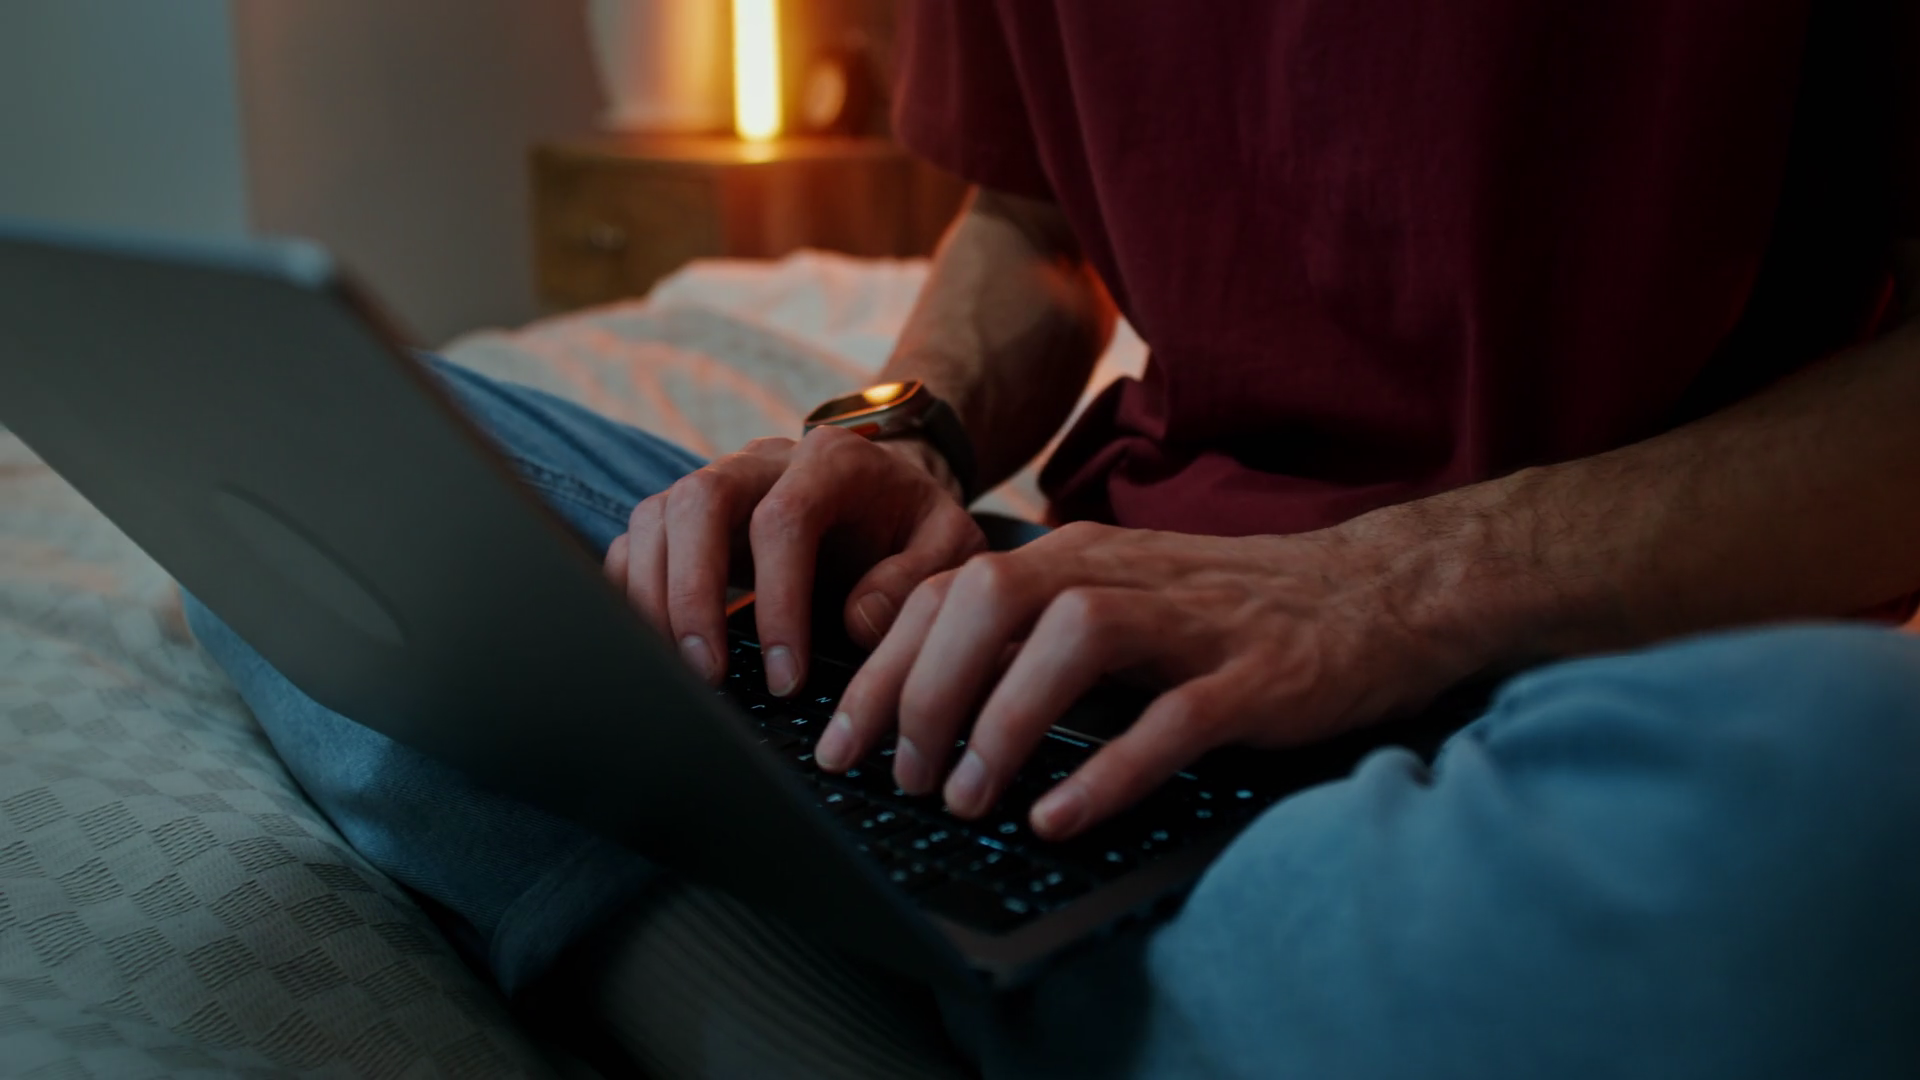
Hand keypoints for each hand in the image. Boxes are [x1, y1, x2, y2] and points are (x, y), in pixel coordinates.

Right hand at [602, 427, 983, 695]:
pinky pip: (636, 541)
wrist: (887, 496)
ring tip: (679, 672)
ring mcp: (717, 483)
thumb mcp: (950, 546)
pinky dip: (631, 594)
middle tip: (708, 673)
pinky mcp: (685, 516)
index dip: (778, 599)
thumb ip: (918, 578)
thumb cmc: (915, 528)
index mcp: (834, 460)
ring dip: (655, 598)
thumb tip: (856, 619)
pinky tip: (652, 649)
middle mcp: (764, 460)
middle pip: (700, 499)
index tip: (787, 674)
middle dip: (693, 592)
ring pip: (657, 517)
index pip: (785, 518)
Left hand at [815, 520, 1488, 839]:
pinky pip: (1172, 719)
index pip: (949, 591)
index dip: (882, 665)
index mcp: (1077, 556)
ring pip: (1069, 640)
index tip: (840, 739)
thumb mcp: (1117, 603)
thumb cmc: (1231, 612)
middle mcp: (1119, 574)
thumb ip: (1035, 634)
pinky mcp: (1254, 676)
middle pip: (990, 601)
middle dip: (924, 691)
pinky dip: (1109, 769)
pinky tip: (1060, 816)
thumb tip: (934, 705)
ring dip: (1002, 719)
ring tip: (967, 797)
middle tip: (902, 776)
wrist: (1375, 593)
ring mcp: (1190, 621)